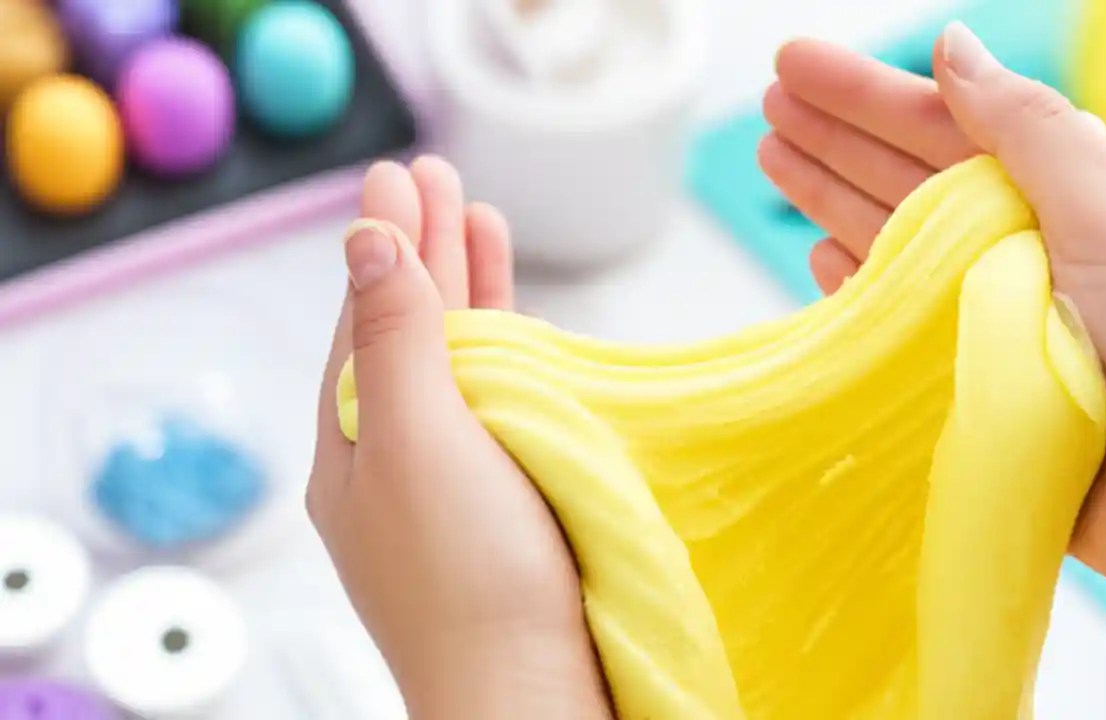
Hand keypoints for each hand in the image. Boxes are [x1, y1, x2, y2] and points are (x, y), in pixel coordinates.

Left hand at [307, 158, 610, 718]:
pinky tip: (515, 322)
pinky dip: (507, 350)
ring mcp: (452, 480)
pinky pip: (498, 404)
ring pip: (457, 363)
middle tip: (437, 172)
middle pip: (408, 330)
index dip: (384, 241)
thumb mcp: (416, 438)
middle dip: (424, 249)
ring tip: (482, 219)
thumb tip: (365, 240)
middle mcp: (394, 458)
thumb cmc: (468, 576)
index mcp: (351, 443)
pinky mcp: (507, 499)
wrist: (533, 693)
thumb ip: (395, 336)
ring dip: (470, 289)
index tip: (399, 173)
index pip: (365, 317)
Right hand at [761, 24, 1105, 701]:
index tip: (798, 63)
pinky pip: (892, 313)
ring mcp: (992, 312)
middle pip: (909, 174)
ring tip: (774, 156)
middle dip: (838, 135)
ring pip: (891, 238)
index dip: (870, 93)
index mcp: (1069, 194)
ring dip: (830, 196)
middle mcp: (1027, 246)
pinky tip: (820, 253)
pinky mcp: (966, 374)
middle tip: (770, 97)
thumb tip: (954, 46)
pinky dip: (855, 282)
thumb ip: (1027, 126)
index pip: (950, 126)